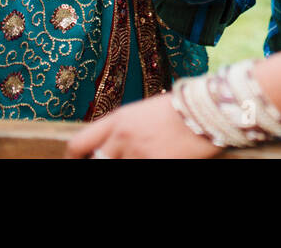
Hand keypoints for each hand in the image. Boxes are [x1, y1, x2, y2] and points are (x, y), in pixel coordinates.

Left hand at [66, 91, 222, 158]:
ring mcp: (138, 154)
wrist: (205, 110)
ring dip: (132, 162)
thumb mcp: (142, 112)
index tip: (78, 162)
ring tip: (147, 154)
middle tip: (119, 159)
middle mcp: (122, 137)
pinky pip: (142, 172)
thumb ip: (122, 130)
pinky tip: (160, 159)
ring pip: (121, 167)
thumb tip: (109, 148)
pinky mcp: (156, 164)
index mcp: (117, 120)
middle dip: (105, 163)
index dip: (75, 158)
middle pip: (98, 161)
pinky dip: (150, 165)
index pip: (79, 144)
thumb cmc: (178, 108)